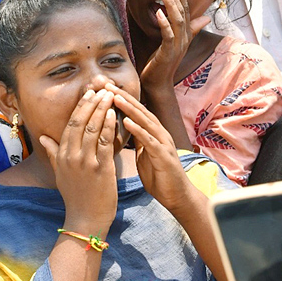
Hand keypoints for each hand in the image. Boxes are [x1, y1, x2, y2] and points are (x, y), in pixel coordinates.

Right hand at [40, 88, 117, 232]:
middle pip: (80, 123)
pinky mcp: (100, 170)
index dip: (80, 107)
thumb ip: (52, 153)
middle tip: (101, 89)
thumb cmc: (75, 196)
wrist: (85, 220)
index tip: (89, 93)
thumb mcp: (60, 173)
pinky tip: (113, 115)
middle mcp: (71, 157)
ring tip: (110, 96)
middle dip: (91, 103)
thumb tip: (42, 137)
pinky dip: (108, 126)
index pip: (70, 124)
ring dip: (101, 110)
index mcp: (62, 156)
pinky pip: (104, 143)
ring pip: (92, 129)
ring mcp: (85, 163)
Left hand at [107, 84, 188, 210]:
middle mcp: (159, 133)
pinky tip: (126, 121)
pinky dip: (137, 129)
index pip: (135, 111)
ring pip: (145, 121)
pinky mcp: (164, 155)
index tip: (104, 88)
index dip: (120, 99)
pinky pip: (149, 140)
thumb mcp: (144, 154)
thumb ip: (137, 140)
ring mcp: (163, 143)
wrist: (177, 196)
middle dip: (123, 97)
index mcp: (153, 133)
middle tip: (107, 84)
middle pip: (140, 110)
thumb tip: (124, 129)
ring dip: (130, 108)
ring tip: (115, 97)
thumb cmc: (159, 176)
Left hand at [140, 0, 208, 93]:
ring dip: (170, 3)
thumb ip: (191, 29)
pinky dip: (164, 23)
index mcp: (186, 33)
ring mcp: (177, 45)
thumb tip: (206, 17)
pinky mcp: (168, 53)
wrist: (158, 84)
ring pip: (177, 20)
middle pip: (182, 11)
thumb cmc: (164, 62)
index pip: (186, 10)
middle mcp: (184, 38)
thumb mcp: (176, 42)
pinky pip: (168, 36)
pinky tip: (158, 13)